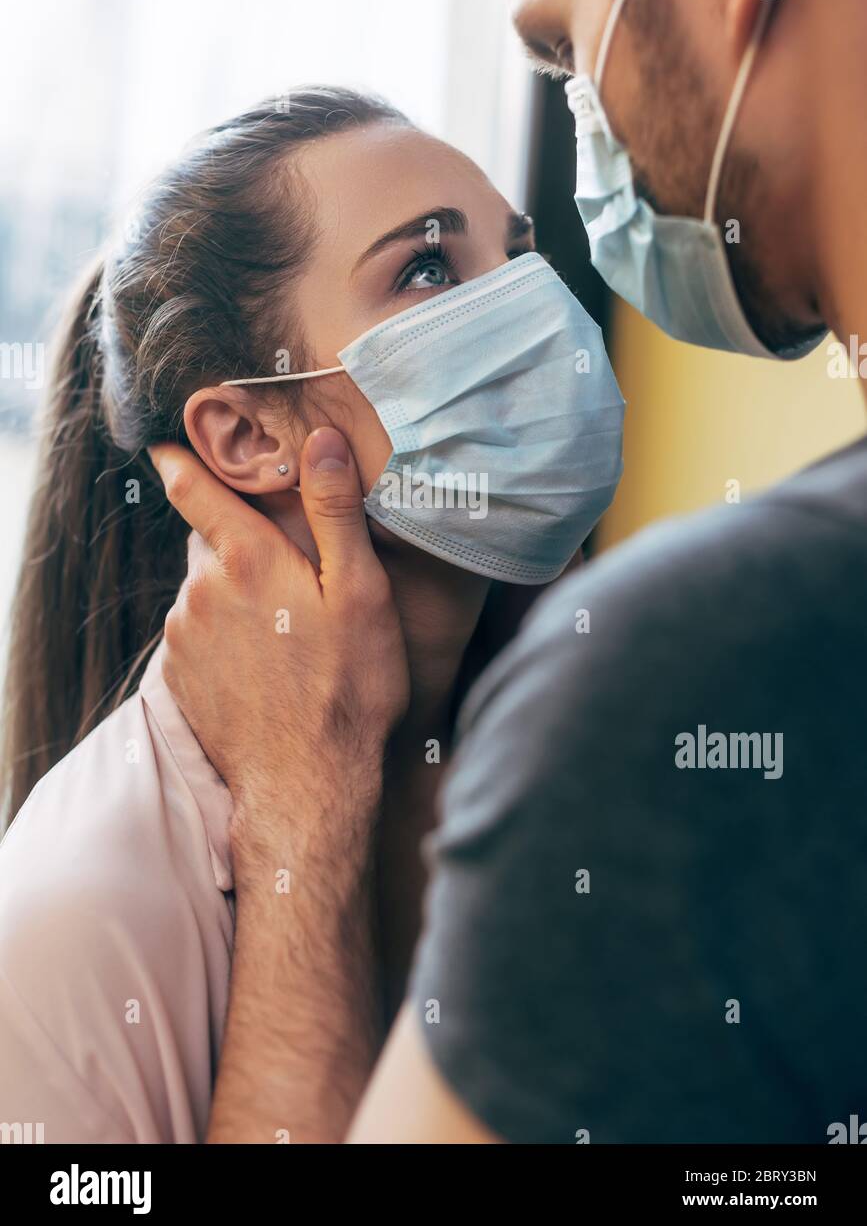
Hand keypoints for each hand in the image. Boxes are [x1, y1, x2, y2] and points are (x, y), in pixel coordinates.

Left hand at [149, 427, 409, 877]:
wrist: (307, 786)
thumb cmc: (348, 687)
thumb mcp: (360, 592)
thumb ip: (336, 511)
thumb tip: (321, 440)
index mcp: (246, 559)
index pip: (194, 489)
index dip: (179, 461)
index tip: (166, 445)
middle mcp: (201, 591)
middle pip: (208, 544)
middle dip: (238, 544)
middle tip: (285, 568)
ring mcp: (184, 638)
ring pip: (204, 593)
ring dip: (233, 596)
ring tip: (285, 630)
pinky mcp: (179, 678)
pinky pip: (196, 637)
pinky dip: (222, 638)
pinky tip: (264, 664)